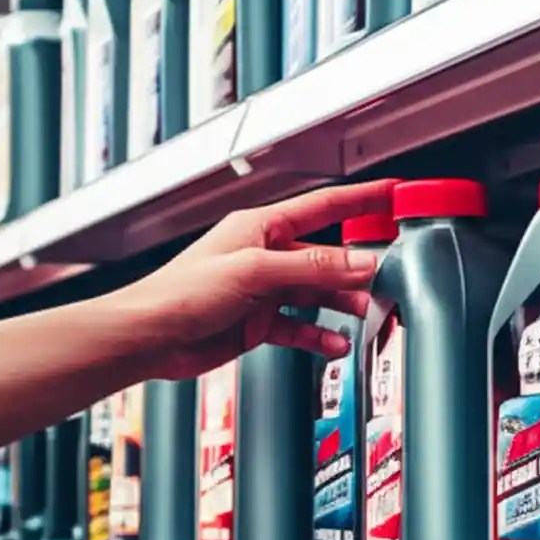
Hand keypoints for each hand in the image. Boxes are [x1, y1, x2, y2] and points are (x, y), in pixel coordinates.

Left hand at [109, 179, 397, 378]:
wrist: (148, 337)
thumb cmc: (181, 293)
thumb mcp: (254, 272)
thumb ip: (311, 269)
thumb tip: (358, 263)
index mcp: (260, 228)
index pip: (323, 207)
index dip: (360, 200)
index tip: (390, 195)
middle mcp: (264, 255)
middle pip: (325, 257)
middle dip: (356, 269)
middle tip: (384, 282)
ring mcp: (262, 290)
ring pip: (316, 293)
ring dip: (341, 305)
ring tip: (364, 315)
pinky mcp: (257, 322)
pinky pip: (299, 325)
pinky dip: (318, 334)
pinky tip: (333, 343)